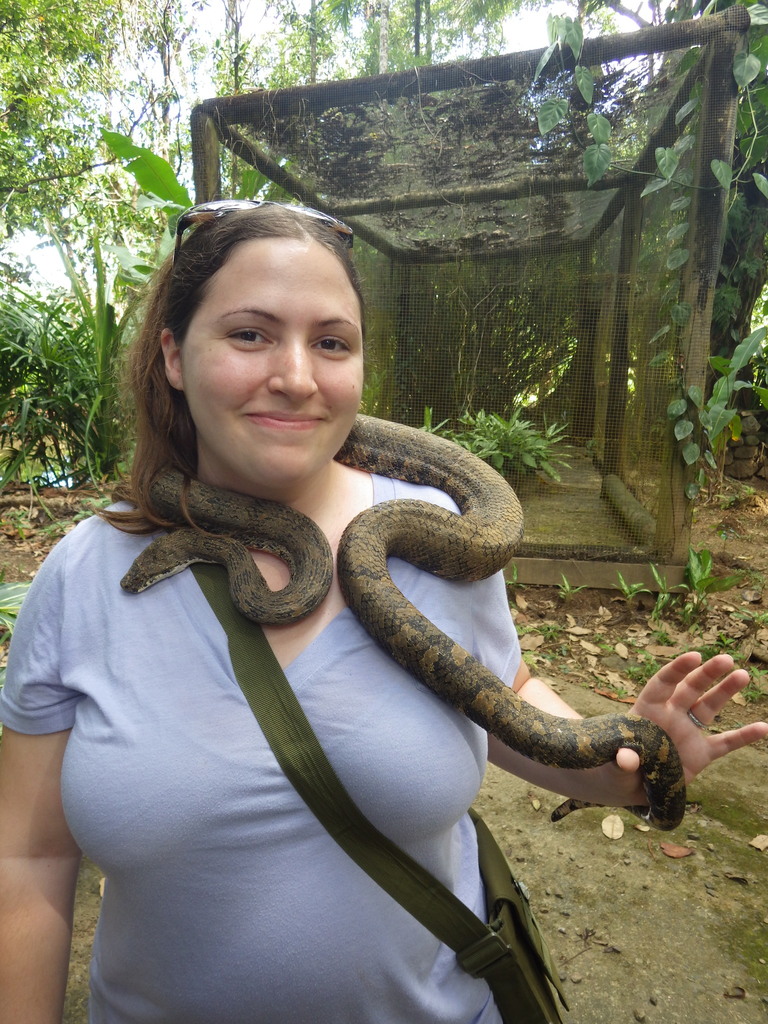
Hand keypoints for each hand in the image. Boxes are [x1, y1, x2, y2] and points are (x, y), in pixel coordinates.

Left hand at [614, 651, 767, 780]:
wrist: (628, 786)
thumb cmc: (615, 768)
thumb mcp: (613, 765)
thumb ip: (620, 761)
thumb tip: (627, 759)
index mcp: (647, 712)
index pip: (662, 685)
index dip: (677, 670)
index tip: (694, 656)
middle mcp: (670, 716)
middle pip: (689, 689)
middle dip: (706, 674)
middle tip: (726, 659)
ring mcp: (687, 733)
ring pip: (709, 707)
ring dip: (725, 691)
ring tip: (743, 675)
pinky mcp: (701, 754)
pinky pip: (725, 743)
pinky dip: (743, 736)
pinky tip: (763, 728)